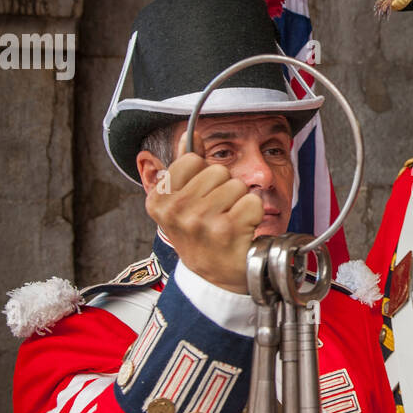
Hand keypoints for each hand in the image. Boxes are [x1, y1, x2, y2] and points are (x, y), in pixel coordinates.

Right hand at [145, 133, 263, 293]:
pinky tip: (242, 231)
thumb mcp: (181, 203)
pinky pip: (253, 201)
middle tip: (218, 214)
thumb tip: (187, 134)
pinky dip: (254, 215)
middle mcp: (175, 210)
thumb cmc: (201, 236)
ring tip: (229, 223)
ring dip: (239, 202)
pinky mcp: (227, 230)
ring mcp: (200, 221)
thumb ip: (184, 167)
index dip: (202, 176)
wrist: (217, 278)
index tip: (200, 199)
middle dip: (224, 189)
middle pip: (217, 170)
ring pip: (237, 184)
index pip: (192, 159)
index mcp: (158, 200)